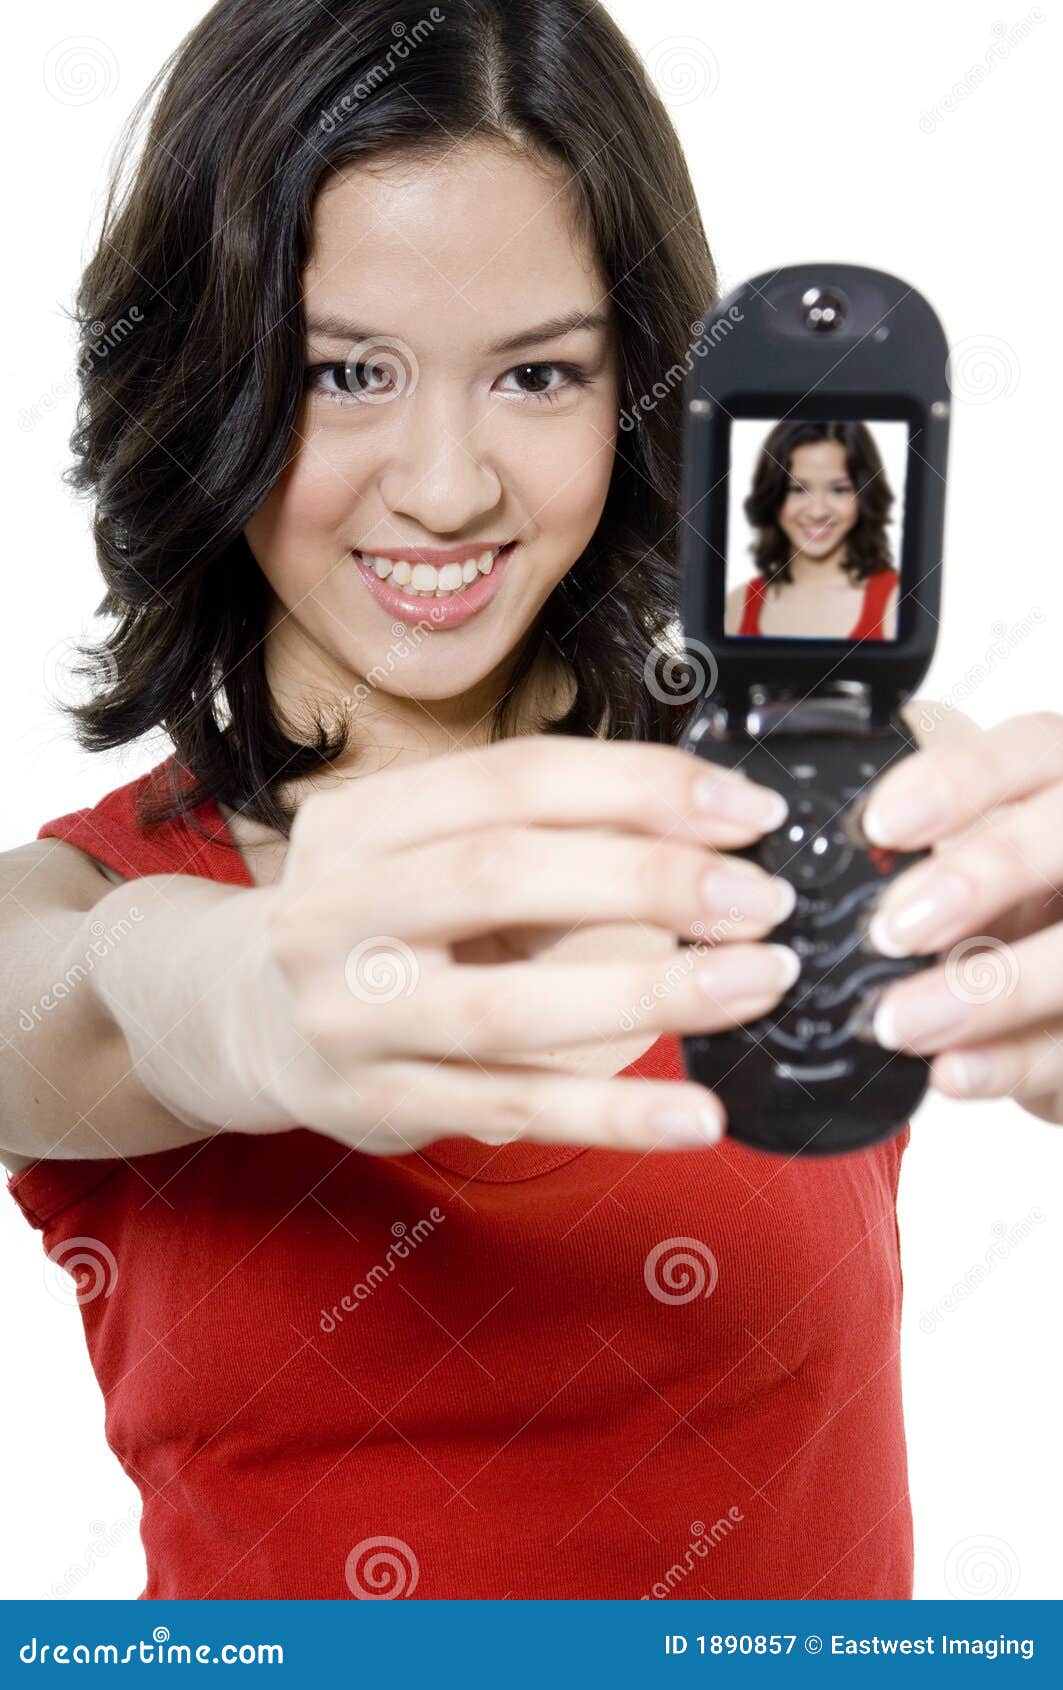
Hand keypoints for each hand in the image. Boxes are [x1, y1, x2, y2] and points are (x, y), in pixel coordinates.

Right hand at [252, 735, 798, 1155]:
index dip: (640, 786)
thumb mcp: (422, 850)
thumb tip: (712, 827)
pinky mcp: (379, 1105)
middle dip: (652, 880)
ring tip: (759, 982)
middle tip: (764, 899)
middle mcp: (335, 912)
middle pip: (502, 875)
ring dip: (653, 992)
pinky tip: (700, 1115)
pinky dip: (615, 1116)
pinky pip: (512, 1110)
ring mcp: (349, 1018)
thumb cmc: (378, 919)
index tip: (747, 809)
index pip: (513, 779)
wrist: (245, 1019)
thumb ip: (540, 833)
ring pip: (508, 1008)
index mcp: (359, 822)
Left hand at [863, 706, 1062, 1125]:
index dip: (960, 781)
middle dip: (984, 877)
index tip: (880, 824)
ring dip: (989, 991)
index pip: (1030, 751)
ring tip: (898, 1022)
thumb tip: (804, 846)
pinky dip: (1009, 1061)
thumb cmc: (998, 908)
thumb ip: (916, 845)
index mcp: (1058, 787)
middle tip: (893, 927)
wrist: (1050, 1002)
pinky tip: (952, 1069)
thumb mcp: (965, 854)